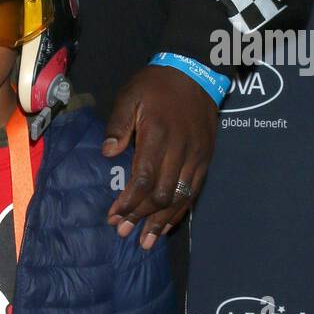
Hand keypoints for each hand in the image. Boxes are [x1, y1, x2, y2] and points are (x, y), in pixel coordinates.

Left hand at [101, 63, 218, 249]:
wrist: (195, 72)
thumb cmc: (156, 84)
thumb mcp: (130, 95)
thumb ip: (118, 124)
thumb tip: (107, 154)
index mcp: (158, 135)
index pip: (144, 178)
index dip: (129, 202)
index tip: (113, 216)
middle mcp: (180, 150)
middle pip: (161, 194)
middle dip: (140, 217)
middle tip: (122, 231)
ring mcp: (196, 157)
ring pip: (180, 198)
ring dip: (161, 222)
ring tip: (145, 241)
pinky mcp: (205, 159)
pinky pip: (193, 192)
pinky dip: (180, 212)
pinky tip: (167, 225)